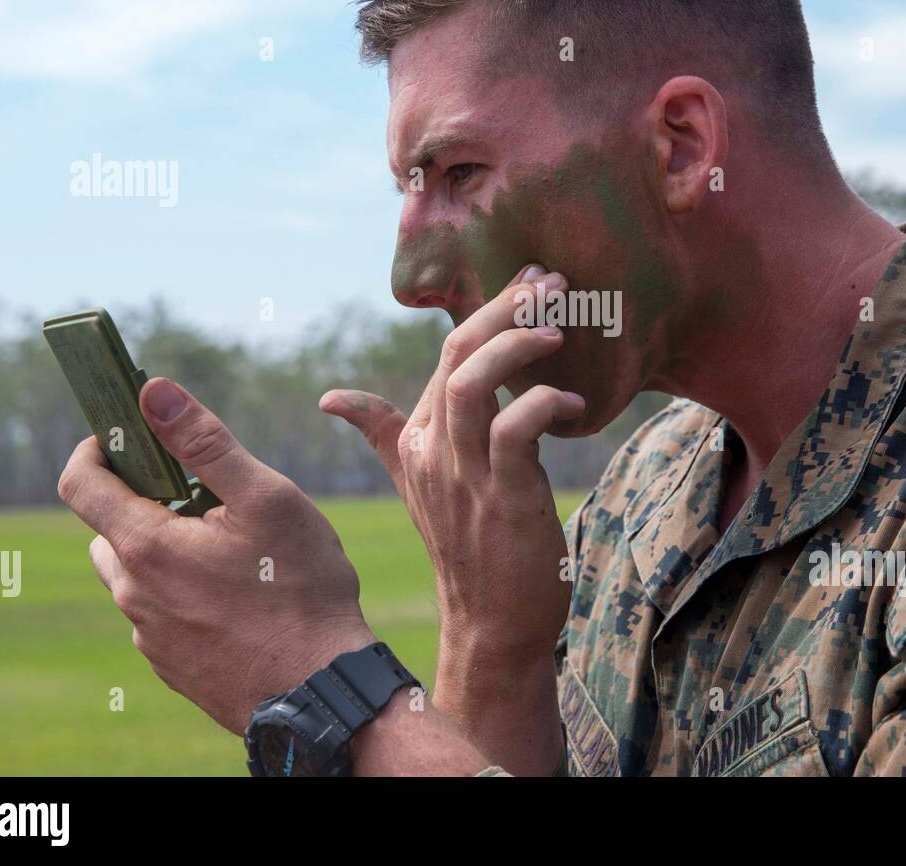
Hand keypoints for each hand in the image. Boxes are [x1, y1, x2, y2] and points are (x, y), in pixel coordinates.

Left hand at [57, 378, 374, 734]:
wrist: (319, 690)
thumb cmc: (300, 590)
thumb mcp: (266, 499)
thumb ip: (206, 443)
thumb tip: (153, 393)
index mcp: (146, 546)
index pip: (80, 483)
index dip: (96, 448)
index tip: (127, 434)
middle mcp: (133, 594)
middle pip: (110, 529)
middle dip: (146, 502)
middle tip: (208, 499)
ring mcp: (149, 636)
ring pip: (138, 574)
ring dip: (168, 551)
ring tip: (234, 552)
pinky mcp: (170, 665)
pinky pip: (161, 613)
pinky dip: (185, 593)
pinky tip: (241, 597)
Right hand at [320, 265, 583, 667]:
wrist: (490, 624)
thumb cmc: (467, 546)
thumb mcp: (418, 484)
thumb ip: (383, 433)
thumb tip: (331, 399)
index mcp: (417, 439)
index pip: (447, 353)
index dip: (489, 310)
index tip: (531, 281)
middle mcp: (434, 450)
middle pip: (457, 353)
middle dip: (504, 308)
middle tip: (552, 282)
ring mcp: (464, 474)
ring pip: (475, 382)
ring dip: (518, 345)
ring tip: (558, 330)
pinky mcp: (502, 498)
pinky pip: (514, 430)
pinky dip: (544, 404)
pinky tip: (574, 404)